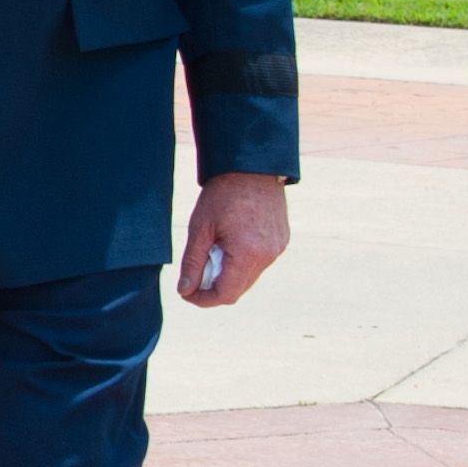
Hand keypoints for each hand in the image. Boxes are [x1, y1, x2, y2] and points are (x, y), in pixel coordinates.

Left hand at [177, 171, 290, 306]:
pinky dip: (242, 261)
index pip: (226, 295)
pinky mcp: (282, 240)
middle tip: (195, 272)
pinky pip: (260, 262)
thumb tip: (185, 290)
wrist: (252, 167)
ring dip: (229, 274)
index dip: (203, 299)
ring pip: (249, 277)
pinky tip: (229, 243)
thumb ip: (193, 263)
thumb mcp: (200, 228)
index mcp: (248, 254)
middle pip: (238, 289)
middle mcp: (268, 256)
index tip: (187, 292)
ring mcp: (278, 249)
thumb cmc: (221, 195)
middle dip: (214, 287)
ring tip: (212, 252)